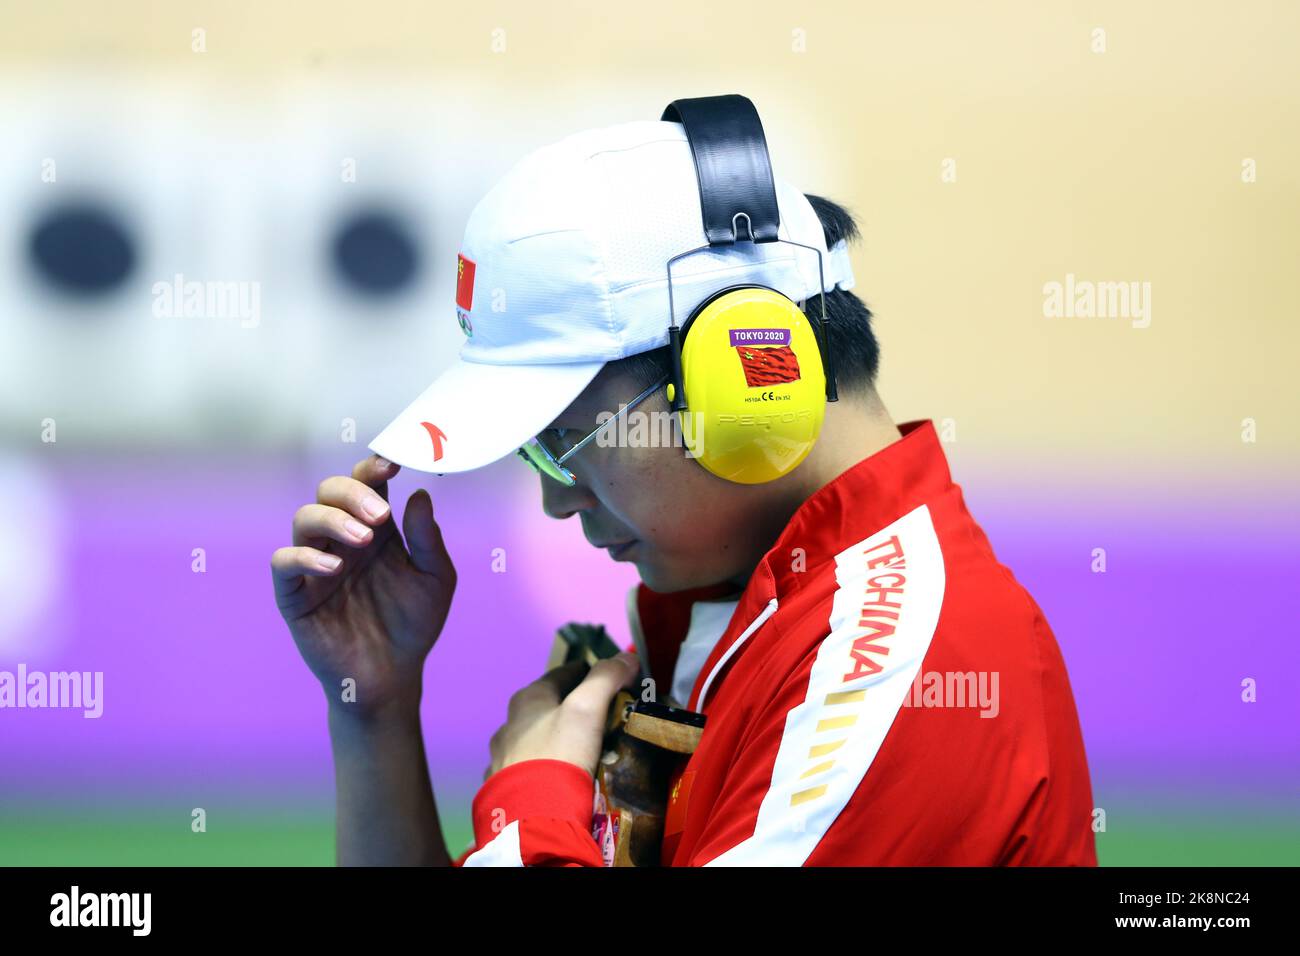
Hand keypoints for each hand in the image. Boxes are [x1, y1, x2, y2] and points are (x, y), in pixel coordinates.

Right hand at [271, 454, 455, 721]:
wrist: (392, 676)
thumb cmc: (414, 624)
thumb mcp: (435, 579)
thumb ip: (429, 539)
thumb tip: (419, 494)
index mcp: (377, 529)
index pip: (367, 484)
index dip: (375, 467)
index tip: (393, 462)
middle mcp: (342, 538)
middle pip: (330, 491)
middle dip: (354, 493)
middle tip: (381, 516)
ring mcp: (315, 562)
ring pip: (305, 518)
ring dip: (333, 520)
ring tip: (364, 540)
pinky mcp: (295, 594)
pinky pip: (284, 562)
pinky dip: (304, 556)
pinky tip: (334, 566)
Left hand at [485, 653, 640, 780]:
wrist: (532, 817)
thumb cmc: (559, 753)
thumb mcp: (587, 708)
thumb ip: (606, 679)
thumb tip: (628, 657)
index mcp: (526, 700)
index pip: (560, 674)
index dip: (585, 672)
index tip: (607, 678)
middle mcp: (509, 725)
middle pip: (544, 708)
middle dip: (569, 709)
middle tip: (599, 719)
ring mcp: (501, 759)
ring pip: (532, 740)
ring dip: (552, 741)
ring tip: (579, 753)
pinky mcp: (501, 788)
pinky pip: (525, 772)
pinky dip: (540, 770)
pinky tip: (554, 779)